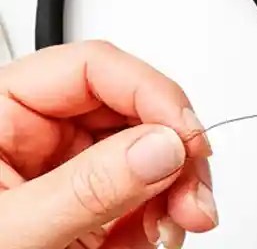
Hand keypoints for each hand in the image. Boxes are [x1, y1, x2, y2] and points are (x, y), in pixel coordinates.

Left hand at [0, 41, 216, 248]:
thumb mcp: (12, 233)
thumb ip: (85, 189)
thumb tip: (162, 145)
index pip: (91, 68)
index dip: (150, 93)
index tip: (186, 137)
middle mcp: (30, 139)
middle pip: (131, 111)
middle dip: (173, 153)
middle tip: (194, 197)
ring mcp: (59, 176)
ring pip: (147, 155)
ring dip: (173, 193)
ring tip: (173, 228)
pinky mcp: (80, 213)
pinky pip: (140, 199)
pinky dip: (157, 221)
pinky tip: (146, 242)